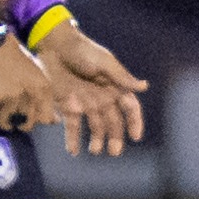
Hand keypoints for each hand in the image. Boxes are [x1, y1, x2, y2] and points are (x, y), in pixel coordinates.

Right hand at [0, 40, 58, 131]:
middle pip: (25, 124)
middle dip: (17, 123)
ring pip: (4, 122)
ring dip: (0, 119)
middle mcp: (28, 94)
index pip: (45, 118)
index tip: (28, 117)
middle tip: (10, 118)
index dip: (35, 120)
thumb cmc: (15, 58)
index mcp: (43, 88)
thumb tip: (52, 122)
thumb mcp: (37, 75)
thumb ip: (44, 97)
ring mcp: (9, 96)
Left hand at [36, 22, 149, 155]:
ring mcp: (85, 103)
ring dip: (97, 140)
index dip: (134, 122)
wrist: (53, 46)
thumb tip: (144, 86)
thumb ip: (121, 77)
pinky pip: (72, 126)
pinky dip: (73, 139)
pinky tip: (73, 151)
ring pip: (95, 127)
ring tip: (95, 151)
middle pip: (113, 122)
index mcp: (115, 87)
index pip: (130, 109)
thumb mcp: (104, 62)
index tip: (135, 137)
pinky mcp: (67, 106)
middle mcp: (103, 98)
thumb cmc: (82, 51)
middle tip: (114, 152)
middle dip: (115, 138)